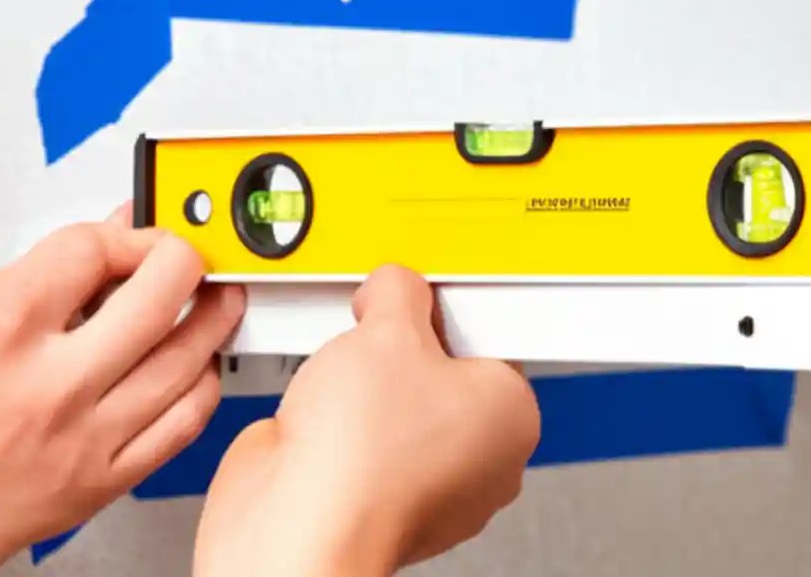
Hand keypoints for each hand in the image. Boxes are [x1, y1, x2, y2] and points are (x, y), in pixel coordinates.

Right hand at [0, 203, 244, 575]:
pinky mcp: (111, 476)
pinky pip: (188, 420)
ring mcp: (86, 434)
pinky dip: (205, 383)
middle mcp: (50, 383)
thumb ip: (52, 272)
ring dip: (216, 318)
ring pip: (187, 359)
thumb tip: (117, 231)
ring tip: (215, 300)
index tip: (136, 238)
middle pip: (158, 297)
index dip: (127, 233)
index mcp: (0, 330)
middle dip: (189, 263)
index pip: (92, 250)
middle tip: (191, 260)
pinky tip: (198, 365)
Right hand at [193, 265, 539, 575]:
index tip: (418, 298)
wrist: (297, 524)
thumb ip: (400, 291)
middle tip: (373, 339)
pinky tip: (321, 415)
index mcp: (513, 416)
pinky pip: (362, 439)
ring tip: (342, 382)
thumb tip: (395, 285)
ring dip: (363, 384)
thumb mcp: (388, 329)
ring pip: (397, 405)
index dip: (447, 310)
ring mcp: (429, 485)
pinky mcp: (377, 498)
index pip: (490, 338)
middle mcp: (481, 459)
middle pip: (441, 371)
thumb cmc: (363, 455)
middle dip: (400, 348)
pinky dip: (338, 422)